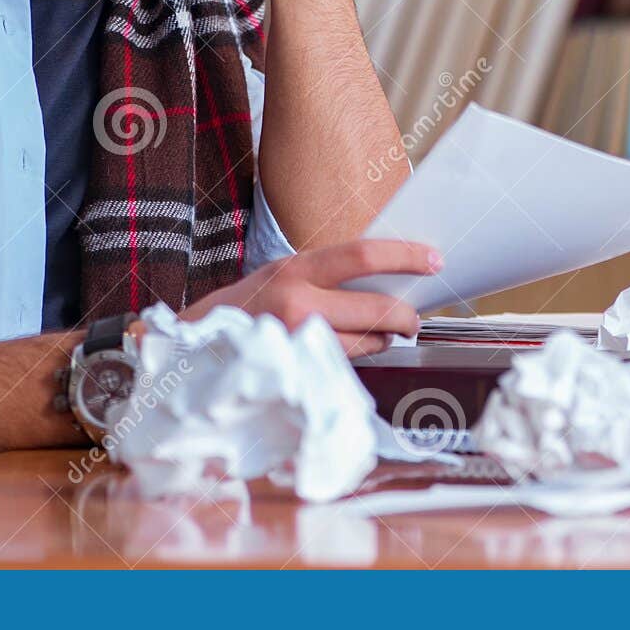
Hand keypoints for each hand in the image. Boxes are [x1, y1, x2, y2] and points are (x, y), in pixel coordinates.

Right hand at [180, 239, 441, 356]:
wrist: (196, 348)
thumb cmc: (245, 308)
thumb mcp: (281, 275)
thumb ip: (325, 276)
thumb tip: (385, 278)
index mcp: (296, 270)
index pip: (362, 255)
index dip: (404, 256)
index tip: (433, 259)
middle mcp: (298, 304)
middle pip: (376, 308)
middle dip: (405, 316)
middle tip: (413, 319)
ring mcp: (299, 343)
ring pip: (367, 344)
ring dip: (382, 341)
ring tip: (380, 335)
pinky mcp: (300, 374)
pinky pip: (346, 366)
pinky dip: (356, 358)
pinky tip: (348, 350)